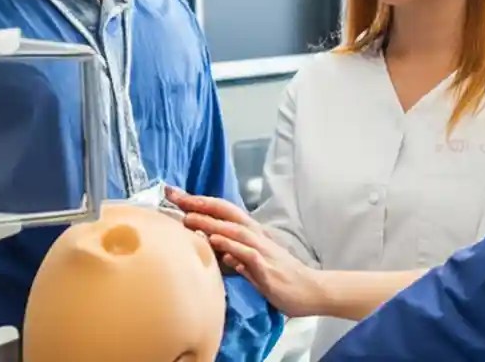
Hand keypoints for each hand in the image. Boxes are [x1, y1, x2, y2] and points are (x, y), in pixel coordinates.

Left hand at [165, 187, 325, 317]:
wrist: (310, 290)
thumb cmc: (281, 277)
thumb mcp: (253, 264)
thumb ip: (236, 255)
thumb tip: (218, 249)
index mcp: (251, 234)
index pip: (223, 212)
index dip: (200, 202)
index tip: (174, 194)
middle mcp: (256, 236)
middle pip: (226, 213)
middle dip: (200, 203)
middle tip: (173, 195)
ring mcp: (262, 250)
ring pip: (234, 230)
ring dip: (211, 222)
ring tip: (188, 217)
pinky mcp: (267, 268)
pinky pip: (247, 254)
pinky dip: (231, 246)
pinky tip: (215, 241)